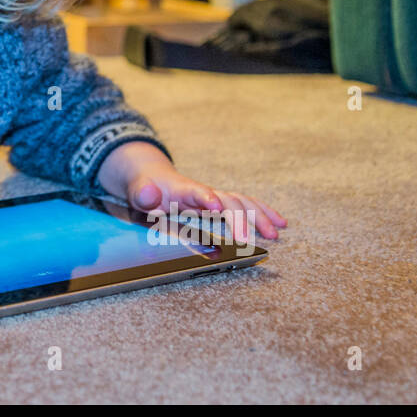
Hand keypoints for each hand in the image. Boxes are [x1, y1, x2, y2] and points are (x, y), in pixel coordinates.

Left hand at [101, 142, 287, 243]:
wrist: (152, 178)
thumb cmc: (146, 188)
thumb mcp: (137, 191)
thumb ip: (141, 194)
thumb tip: (149, 196)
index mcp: (183, 189)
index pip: (197, 191)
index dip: (207, 199)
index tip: (217, 208)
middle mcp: (203, 192)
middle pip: (227, 200)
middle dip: (239, 217)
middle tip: (247, 239)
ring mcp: (214, 197)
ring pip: (242, 202)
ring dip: (259, 216)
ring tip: (275, 232)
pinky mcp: (221, 204)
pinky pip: (245, 206)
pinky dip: (263, 213)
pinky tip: (279, 223)